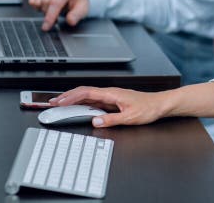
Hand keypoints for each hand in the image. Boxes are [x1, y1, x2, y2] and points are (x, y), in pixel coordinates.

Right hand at [28, 0, 89, 30]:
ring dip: (42, 9)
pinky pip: (31, 0)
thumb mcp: (82, 9)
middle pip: (45, 2)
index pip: (55, 3)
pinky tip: (46, 5)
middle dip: (47, 14)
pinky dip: (37, 6)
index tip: (46, 27)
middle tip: (56, 16)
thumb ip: (76, 16)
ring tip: (52, 9)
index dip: (50, 17)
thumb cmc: (77, 0)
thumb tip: (70, 21)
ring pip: (36, 1)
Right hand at [49, 86, 166, 126]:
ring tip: (61, 105)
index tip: (59, 102)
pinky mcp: (113, 102)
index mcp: (112, 94)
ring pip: (88, 96)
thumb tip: (95, 121)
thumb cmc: (149, 108)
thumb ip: (112, 120)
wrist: (160, 105)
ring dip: (74, 100)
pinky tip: (78, 108)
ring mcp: (111, 97)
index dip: (71, 97)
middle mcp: (110, 93)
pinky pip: (94, 101)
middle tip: (53, 103)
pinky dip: (83, 104)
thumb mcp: (130, 117)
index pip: (86, 93)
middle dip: (67, 97)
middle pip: (84, 92)